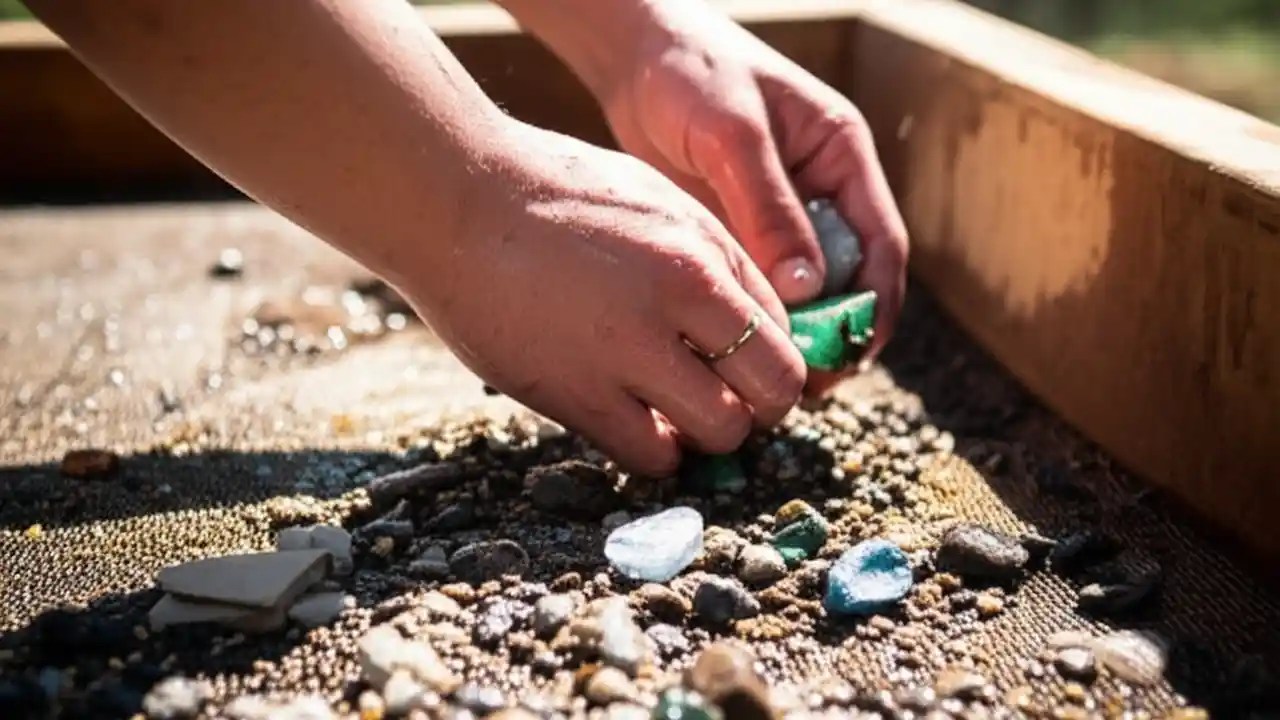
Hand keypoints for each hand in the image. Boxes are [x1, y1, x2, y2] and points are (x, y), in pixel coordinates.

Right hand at [402, 121, 806, 474]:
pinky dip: (655, 449)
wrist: (457, 205)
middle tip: (727, 396)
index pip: (784, 344)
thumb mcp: (664, 203)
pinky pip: (647, 456)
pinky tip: (637, 421)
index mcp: (700, 260)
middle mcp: (670, 313)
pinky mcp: (573, 398)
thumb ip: (723, 263)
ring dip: (707, 433)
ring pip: (716, 436)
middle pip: (768, 398)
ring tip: (678, 410)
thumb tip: (767, 325)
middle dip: (757, 407)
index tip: (753, 371)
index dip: (777, 367)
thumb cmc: (561, 194)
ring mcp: (620, 360)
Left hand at [597, 3, 908, 389]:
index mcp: (843, 159)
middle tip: (806, 385)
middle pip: (849, 281)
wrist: (632, 55)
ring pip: (804, 293)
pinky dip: (755, 322)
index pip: (882, 245)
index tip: (853, 352)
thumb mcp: (734, 135)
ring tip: (767, 380)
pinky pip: (759, 288)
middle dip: (836, 335)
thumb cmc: (692, 71)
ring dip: (794, 338)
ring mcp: (779, 217)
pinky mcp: (738, 233)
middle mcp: (821, 194)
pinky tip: (733, 353)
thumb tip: (807, 288)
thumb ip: (769, 208)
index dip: (876, 305)